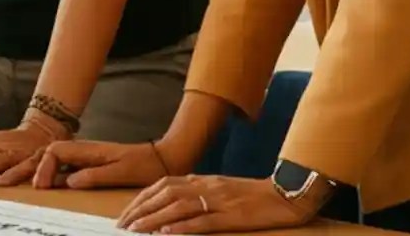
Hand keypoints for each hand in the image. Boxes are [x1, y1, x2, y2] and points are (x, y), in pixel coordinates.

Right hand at [15, 140, 171, 189]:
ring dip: (36, 169)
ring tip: (19, 181)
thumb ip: (94, 175)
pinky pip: (62, 165)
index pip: (54, 151)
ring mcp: (86, 156)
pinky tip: (44, 184)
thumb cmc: (145, 165)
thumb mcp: (121, 172)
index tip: (42, 187)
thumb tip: (68, 181)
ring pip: (52, 158)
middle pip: (47, 152)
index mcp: (89, 150)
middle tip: (10, 181)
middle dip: (28, 166)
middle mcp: (84, 151)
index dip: (43, 168)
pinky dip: (49, 173)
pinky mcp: (90, 163)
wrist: (164, 157)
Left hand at [117, 175, 314, 233]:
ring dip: (154, 218)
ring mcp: (218, 200)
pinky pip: (203, 221)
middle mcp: (205, 186)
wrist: (286, 193)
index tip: (126, 213)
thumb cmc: (253, 194)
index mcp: (201, 179)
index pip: (162, 186)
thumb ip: (198, 190)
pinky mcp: (232, 215)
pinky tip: (167, 233)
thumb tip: (174, 200)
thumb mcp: (221, 188)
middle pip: (164, 195)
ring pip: (178, 207)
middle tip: (123, 225)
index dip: (142, 199)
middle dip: (141, 209)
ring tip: (136, 230)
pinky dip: (183, 227)